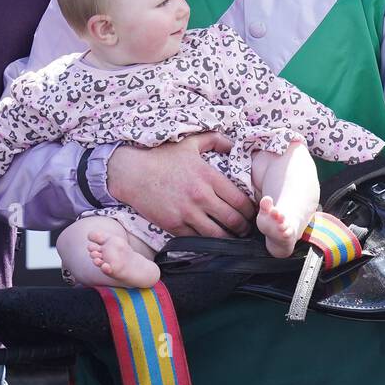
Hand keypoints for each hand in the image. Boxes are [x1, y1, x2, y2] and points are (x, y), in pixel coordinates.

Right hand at [107, 132, 255, 237]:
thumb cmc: (162, 156)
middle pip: (232, 220)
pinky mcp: (174, 225)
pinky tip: (212, 242)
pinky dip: (207, 243)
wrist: (132, 172)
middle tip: (246, 230)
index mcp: (209, 177)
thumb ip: (215, 140)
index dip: (250, 210)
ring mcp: (187, 213)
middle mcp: (201, 196)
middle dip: (243, 227)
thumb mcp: (190, 142)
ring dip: (228, 239)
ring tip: (233, 239)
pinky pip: (197, 240)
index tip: (252, 213)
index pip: (239, 200)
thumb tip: (233, 145)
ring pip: (217, 234)